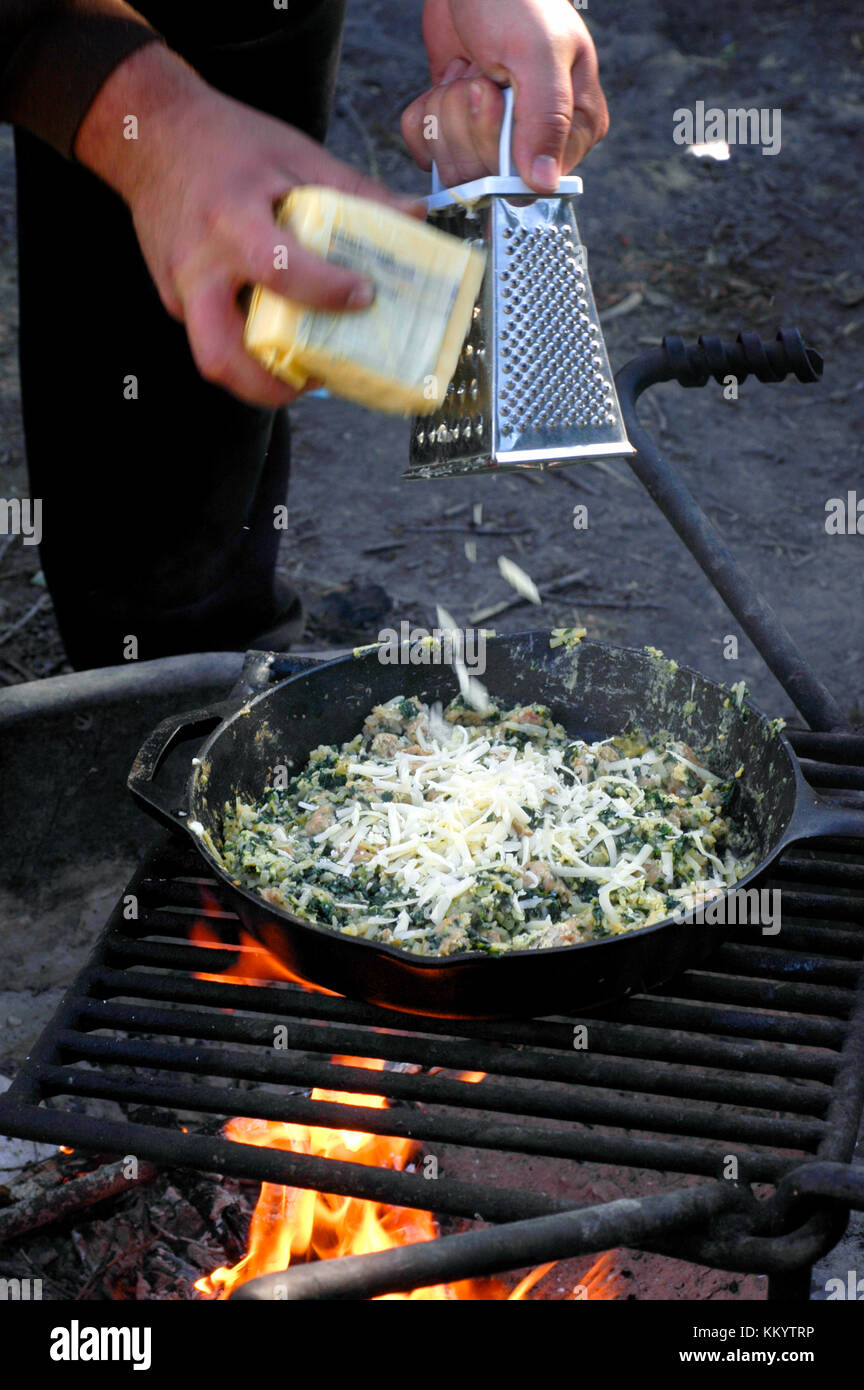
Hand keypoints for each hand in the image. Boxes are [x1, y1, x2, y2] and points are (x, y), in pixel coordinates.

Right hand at [75, 45, 420, 405]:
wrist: (147, 134)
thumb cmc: (227, 142)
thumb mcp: (294, 153)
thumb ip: (353, 189)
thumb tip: (414, 213)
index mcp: (231, 220)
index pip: (278, 270)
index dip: (325, 292)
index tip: (364, 297)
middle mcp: (197, 264)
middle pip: (222, 353)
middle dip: (273, 384)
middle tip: (320, 377)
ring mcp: (178, 287)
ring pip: (212, 359)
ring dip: (259, 379)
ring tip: (303, 371)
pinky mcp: (171, 298)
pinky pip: (211, 336)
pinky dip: (249, 346)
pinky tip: (281, 336)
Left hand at [401, 0, 608, 192]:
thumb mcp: (538, 52)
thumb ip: (546, 119)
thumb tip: (543, 183)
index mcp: (574, 129)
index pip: (526, 182)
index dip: (495, 146)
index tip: (492, 93)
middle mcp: (536, 143)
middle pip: (483, 177)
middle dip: (466, 120)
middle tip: (480, 74)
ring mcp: (494, 141)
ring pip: (451, 167)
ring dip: (445, 111)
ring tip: (468, 70)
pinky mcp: (458, 133)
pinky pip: (426, 152)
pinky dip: (424, 114)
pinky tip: (448, 79)